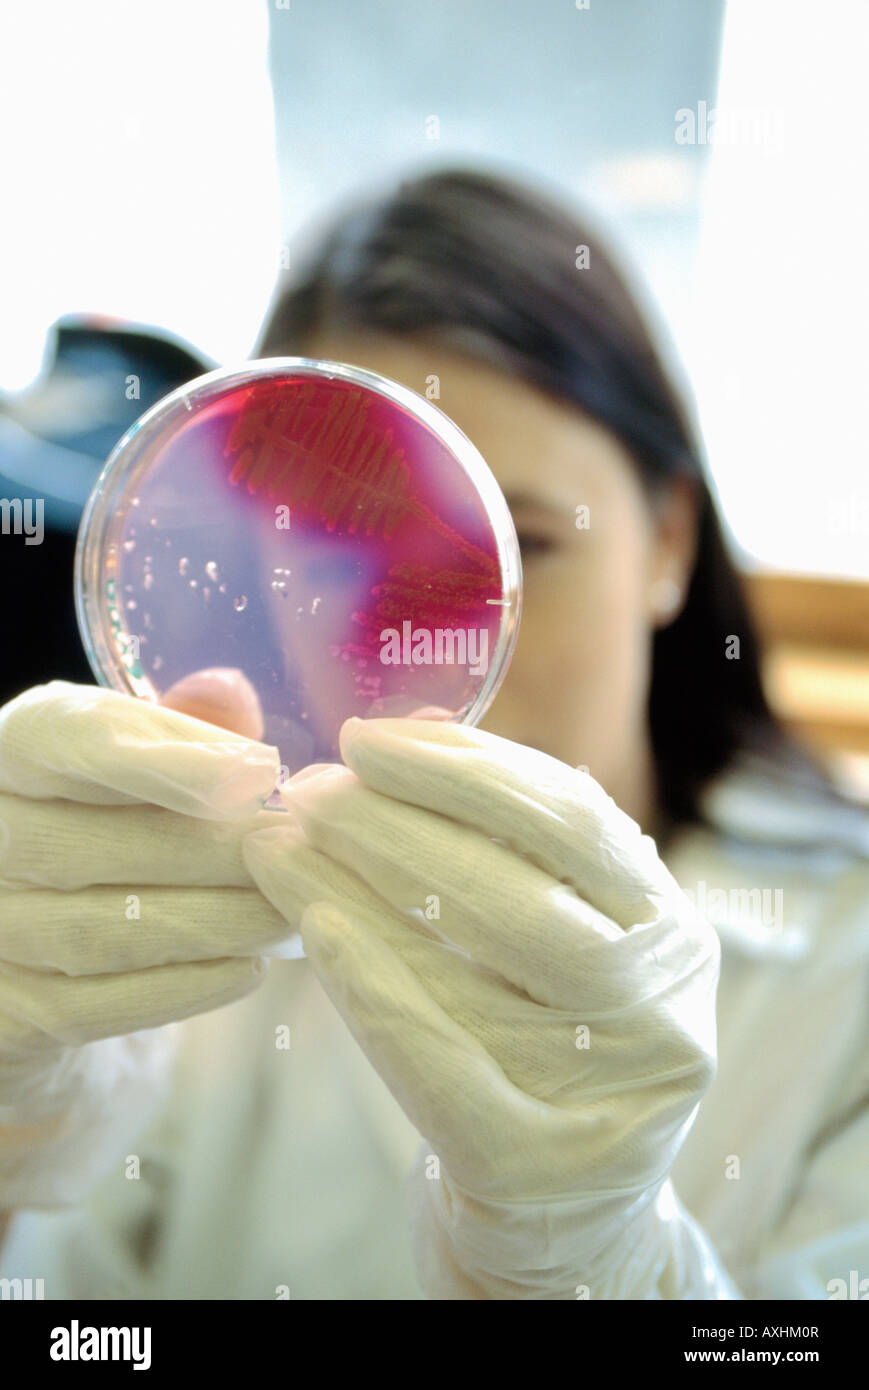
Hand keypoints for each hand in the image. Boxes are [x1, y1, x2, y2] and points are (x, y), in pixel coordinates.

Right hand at [0, 680, 290, 1207]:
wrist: (46, 951)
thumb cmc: (116, 827)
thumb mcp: (146, 763)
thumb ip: (185, 727)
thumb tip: (230, 693)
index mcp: (14, 750)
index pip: (69, 738)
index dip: (164, 756)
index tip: (260, 772)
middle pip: (92, 841)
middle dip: (213, 851)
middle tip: (300, 854)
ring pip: (101, 930)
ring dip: (214, 922)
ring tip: (292, 912)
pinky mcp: (8, 1012)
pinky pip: (99, 1006)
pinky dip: (185, 985)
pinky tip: (250, 967)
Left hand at [242, 716, 720, 1298]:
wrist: (562, 1213)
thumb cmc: (539, 1046)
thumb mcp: (553, 940)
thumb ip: (503, 846)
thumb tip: (411, 731)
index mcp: (668, 925)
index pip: (571, 821)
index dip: (466, 770)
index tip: (366, 739)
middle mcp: (661, 1003)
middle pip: (523, 891)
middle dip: (402, 826)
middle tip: (310, 790)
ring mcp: (611, 1089)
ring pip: (482, 965)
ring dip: (365, 889)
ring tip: (281, 845)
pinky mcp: (539, 1162)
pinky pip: (441, 1059)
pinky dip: (371, 982)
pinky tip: (312, 929)